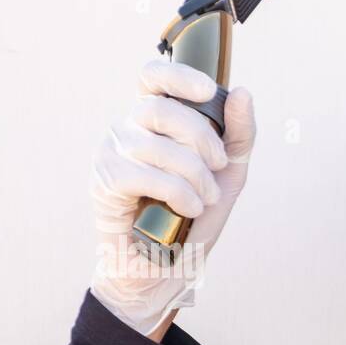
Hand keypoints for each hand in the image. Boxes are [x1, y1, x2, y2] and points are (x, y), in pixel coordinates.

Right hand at [89, 60, 256, 335]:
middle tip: (217, 171)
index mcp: (155, 120)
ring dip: (195, 177)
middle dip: (203, 141)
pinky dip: (177, 193)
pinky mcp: (104, 182)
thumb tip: (241, 92)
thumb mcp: (229, 175)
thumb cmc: (194, 218)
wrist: (168, 268)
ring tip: (203, 200)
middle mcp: (128, 129)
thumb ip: (238, 135)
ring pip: (158, 145)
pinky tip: (186, 209)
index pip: (153, 76)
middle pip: (163, 109)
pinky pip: (145, 174)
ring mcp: (111, 152)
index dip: (178, 76)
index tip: (208, 92)